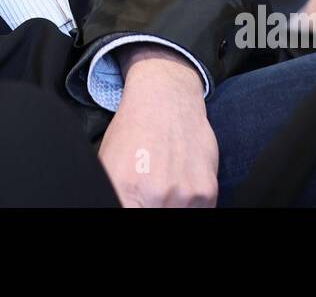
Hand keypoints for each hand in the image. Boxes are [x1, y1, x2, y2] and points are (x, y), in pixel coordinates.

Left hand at [96, 46, 217, 206]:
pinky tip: (182, 182)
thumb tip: (124, 203)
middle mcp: (154, 195)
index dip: (133, 207)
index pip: (128, 215)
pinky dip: (191, 203)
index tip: (137, 201)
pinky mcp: (207, 191)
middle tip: (150, 191)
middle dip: (151, 205)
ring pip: (179, 215)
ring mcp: (183, 194)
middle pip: (154, 216)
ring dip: (174, 206)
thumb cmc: (133, 130)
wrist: (164, 99)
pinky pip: (199, 212)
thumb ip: (116, 193)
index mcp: (123, 190)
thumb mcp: (108, 164)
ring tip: (167, 185)